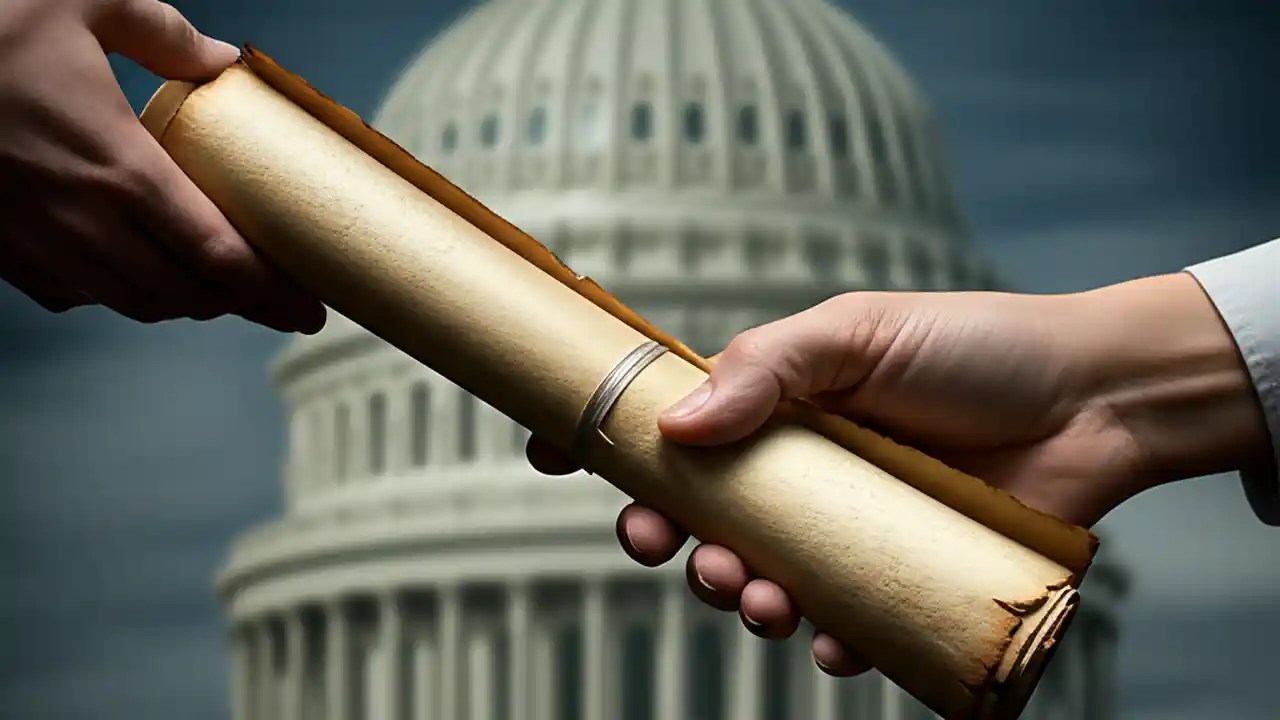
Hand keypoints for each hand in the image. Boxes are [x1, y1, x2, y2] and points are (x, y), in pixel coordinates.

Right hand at [0, 0, 323, 331]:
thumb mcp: (81, 1)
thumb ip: (162, 33)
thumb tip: (224, 62)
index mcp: (120, 167)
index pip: (221, 258)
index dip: (273, 294)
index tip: (310, 310)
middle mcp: (83, 221)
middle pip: (186, 296)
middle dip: (237, 303)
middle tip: (271, 294)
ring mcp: (36, 245)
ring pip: (133, 304)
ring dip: (182, 302)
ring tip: (214, 285)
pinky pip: (73, 295)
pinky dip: (116, 292)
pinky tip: (129, 266)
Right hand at [526, 274, 1269, 674]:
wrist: (1092, 400)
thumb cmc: (973, 349)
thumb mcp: (858, 332)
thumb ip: (766, 370)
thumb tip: (682, 422)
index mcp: (775, 406)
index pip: (673, 428)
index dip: (611, 446)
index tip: (554, 458)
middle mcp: (800, 472)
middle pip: (704, 518)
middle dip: (669, 541)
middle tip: (665, 546)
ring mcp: (846, 529)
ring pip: (763, 580)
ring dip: (740, 599)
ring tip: (761, 598)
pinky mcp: (897, 576)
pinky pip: (846, 626)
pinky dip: (834, 643)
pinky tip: (840, 642)